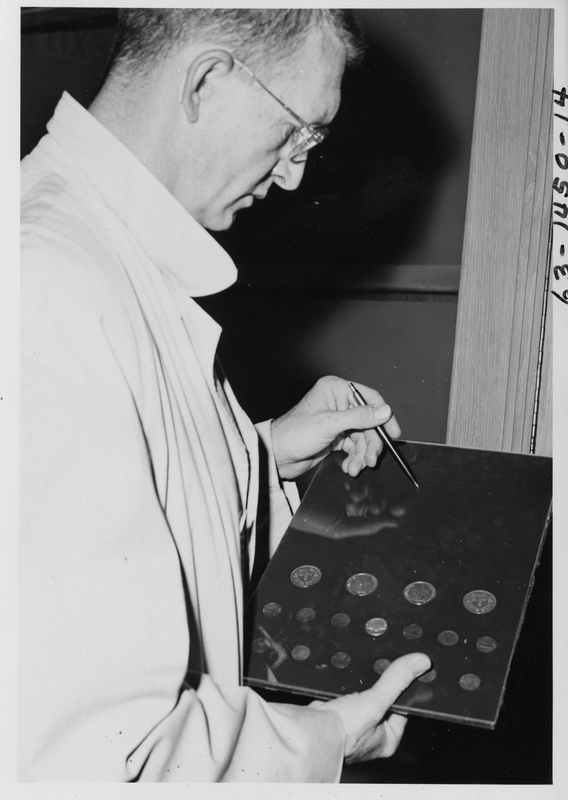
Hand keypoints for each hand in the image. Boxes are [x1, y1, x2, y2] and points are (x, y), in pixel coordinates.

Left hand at [271, 375, 400, 479]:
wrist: (277, 456)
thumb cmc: (294, 434)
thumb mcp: (329, 424)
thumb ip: (359, 417)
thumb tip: (384, 411)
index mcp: (335, 389)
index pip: (369, 398)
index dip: (383, 416)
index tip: (393, 433)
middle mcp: (338, 403)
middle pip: (369, 422)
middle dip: (371, 443)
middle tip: (371, 459)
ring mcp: (337, 421)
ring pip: (363, 437)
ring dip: (362, 454)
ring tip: (357, 467)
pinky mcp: (335, 437)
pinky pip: (354, 447)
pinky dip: (355, 458)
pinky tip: (350, 467)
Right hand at [310, 652, 430, 763]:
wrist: (310, 733)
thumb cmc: (343, 733)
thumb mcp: (375, 703)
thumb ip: (396, 681)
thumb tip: (420, 663)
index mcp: (386, 740)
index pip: (403, 711)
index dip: (404, 691)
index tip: (407, 672)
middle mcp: (370, 735)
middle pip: (383, 702)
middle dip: (381, 686)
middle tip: (383, 667)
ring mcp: (352, 725)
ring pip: (363, 697)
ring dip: (362, 685)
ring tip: (362, 672)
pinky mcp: (335, 714)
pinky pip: (346, 694)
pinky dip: (345, 686)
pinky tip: (345, 678)